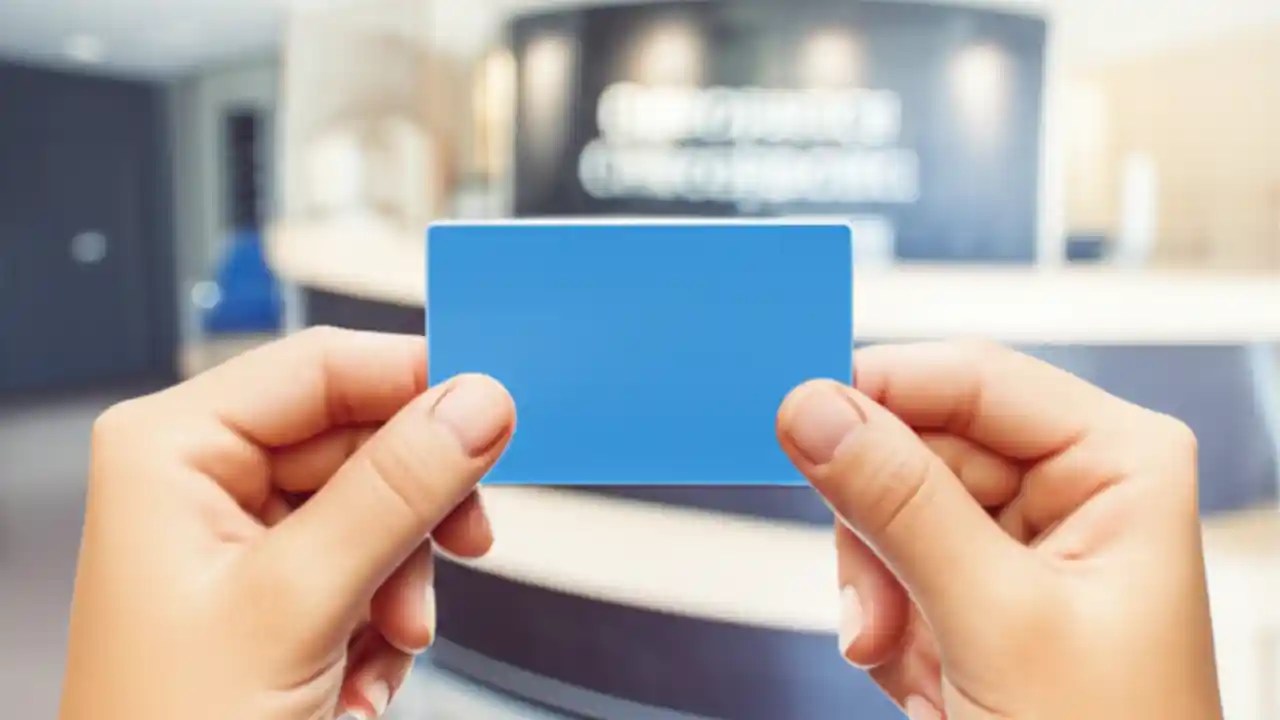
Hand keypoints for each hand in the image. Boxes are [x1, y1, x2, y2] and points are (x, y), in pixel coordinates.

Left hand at [60, 328, 515, 719]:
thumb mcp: (297, 604)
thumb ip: (394, 493)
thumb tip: (475, 405)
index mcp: (172, 449)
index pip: (322, 366)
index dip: (416, 380)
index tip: (497, 408)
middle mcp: (203, 477)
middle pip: (361, 438)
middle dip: (412, 515)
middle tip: (465, 542)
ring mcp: (240, 533)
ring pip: (378, 506)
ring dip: (404, 579)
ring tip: (390, 641)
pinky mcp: (275, 585)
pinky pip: (371, 561)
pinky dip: (386, 617)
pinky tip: (358, 671)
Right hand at [776, 342, 1220, 719]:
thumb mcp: (995, 621)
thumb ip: (899, 505)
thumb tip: (815, 409)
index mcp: (1117, 463)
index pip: (973, 378)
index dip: (879, 391)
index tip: (794, 420)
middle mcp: (1074, 487)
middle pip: (919, 443)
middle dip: (878, 528)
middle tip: (872, 600)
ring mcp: (1024, 541)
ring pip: (891, 506)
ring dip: (876, 585)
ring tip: (900, 652)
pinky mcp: (982, 589)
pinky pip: (891, 562)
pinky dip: (885, 620)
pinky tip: (920, 673)